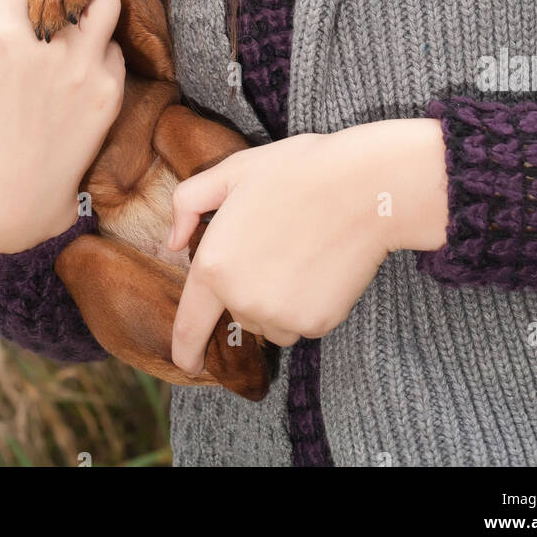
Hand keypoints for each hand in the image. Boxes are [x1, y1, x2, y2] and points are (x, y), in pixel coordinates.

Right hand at [0, 0, 125, 252]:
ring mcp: (84, 68)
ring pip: (106, 4)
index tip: (12, 9)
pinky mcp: (110, 91)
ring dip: (90, 14)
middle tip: (48, 15)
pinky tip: (81, 75)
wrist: (13, 199)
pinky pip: (114, 50)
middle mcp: (47, 47)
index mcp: (2, 38)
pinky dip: (100, 56)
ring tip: (75, 32)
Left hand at [167, 118, 447, 374]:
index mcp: (214, 265)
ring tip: (301, 252)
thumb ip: (189, 202)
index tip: (187, 364)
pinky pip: (303, 324)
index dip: (186, 350)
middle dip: (250, 287)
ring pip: (271, 322)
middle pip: (238, 312)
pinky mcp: (317, 324)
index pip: (190, 325)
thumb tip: (173, 240)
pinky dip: (309, 304)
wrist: (363, 188)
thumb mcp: (233, 171)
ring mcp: (281, 317)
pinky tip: (322, 267)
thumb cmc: (297, 172)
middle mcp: (243, 300)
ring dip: (279, 301)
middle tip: (275, 243)